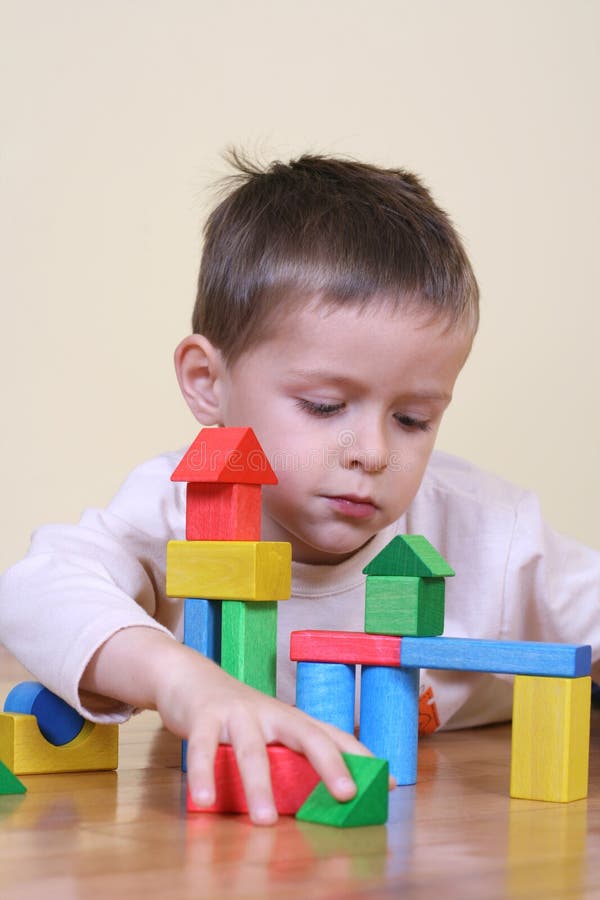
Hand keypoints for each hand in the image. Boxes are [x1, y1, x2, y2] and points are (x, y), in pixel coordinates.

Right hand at [155, 641, 370, 824]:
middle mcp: (271, 713)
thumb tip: (319, 801)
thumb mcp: (268, 732)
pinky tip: (204, 803)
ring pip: (253, 750)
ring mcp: (238, 713)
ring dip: (260, 787)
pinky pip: (203, 748)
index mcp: (290, 720)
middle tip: (346, 794)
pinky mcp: (204, 717)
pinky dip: (203, 776)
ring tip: (265, 822)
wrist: (191, 678)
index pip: (333, 735)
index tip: (390, 784)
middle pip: (306, 734)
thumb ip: (289, 760)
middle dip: (330, 763)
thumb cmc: (236, 716)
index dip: (361, 759)